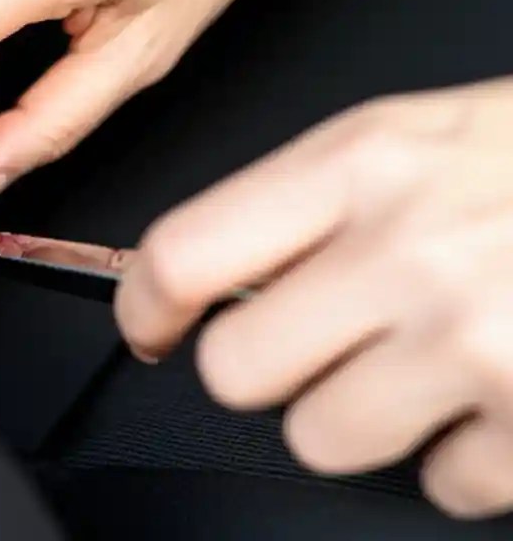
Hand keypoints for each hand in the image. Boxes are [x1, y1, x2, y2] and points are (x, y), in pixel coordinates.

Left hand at [116, 78, 512, 518]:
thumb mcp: (408, 136)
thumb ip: (301, 204)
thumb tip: (195, 278)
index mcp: (362, 164)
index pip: (184, 254)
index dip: (146, 307)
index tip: (155, 327)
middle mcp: (410, 250)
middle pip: (237, 369)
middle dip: (266, 365)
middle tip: (316, 342)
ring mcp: (478, 340)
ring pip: (320, 439)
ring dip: (360, 416)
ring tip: (419, 367)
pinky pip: (440, 486)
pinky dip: (463, 456)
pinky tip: (495, 397)